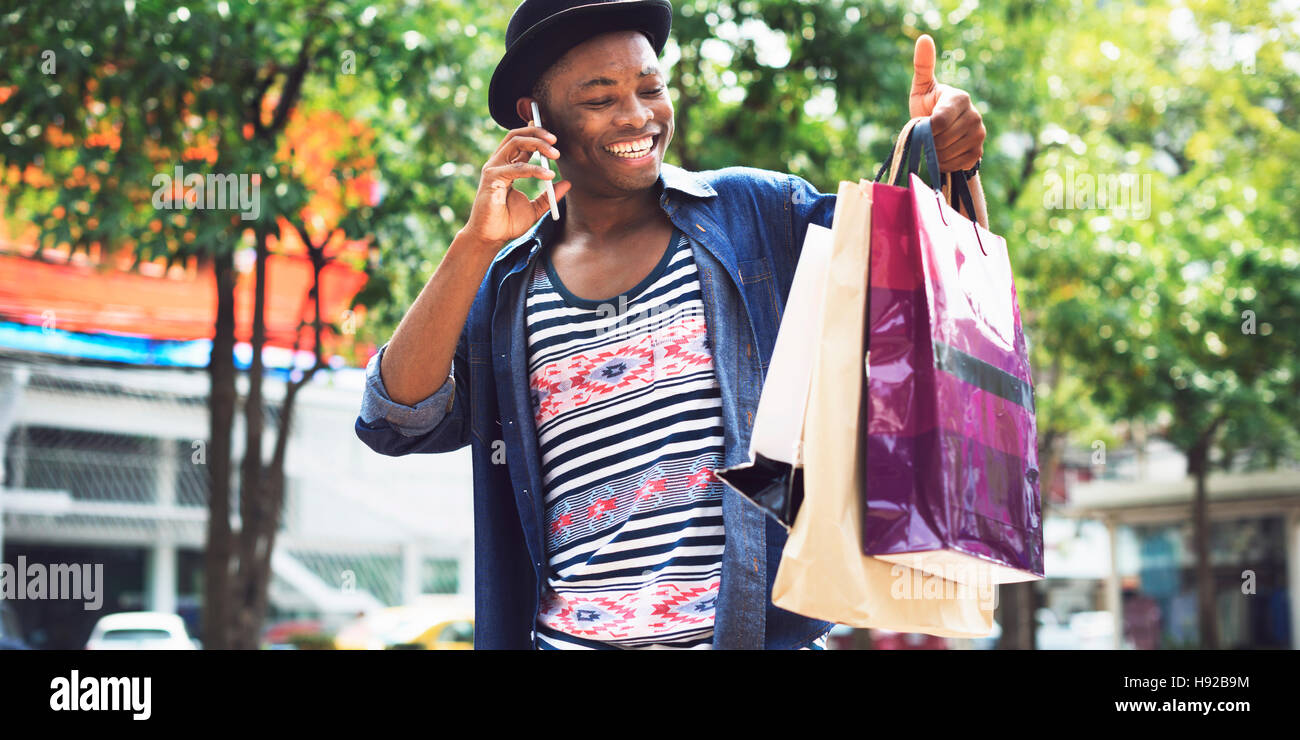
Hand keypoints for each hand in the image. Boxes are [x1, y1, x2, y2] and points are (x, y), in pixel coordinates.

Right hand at [462, 123, 571, 248]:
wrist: (491, 238)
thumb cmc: (508, 223)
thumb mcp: (535, 208)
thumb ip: (549, 195)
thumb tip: (567, 183)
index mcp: (507, 166)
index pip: (520, 140)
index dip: (535, 133)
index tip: (553, 136)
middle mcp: (498, 163)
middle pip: (516, 135)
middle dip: (537, 133)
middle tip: (556, 141)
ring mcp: (493, 168)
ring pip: (515, 142)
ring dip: (538, 144)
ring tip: (555, 154)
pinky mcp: (491, 178)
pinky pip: (517, 168)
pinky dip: (534, 169)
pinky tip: (548, 175)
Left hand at [909, 34, 984, 172]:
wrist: (940, 134)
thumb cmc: (927, 107)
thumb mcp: (921, 88)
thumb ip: (923, 66)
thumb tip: (924, 38)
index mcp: (960, 98)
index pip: (940, 122)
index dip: (925, 130)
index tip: (921, 126)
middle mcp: (975, 115)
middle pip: (943, 140)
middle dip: (928, 142)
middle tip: (925, 136)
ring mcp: (979, 134)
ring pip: (949, 153)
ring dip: (934, 154)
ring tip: (933, 144)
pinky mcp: (978, 152)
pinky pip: (957, 164)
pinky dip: (945, 163)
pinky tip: (943, 153)